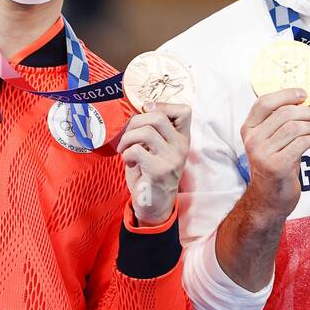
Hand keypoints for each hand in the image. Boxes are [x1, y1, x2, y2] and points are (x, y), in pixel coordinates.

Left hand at [117, 102, 190, 225]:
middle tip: (128, 135)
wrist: (155, 204)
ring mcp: (172, 159)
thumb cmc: (152, 174)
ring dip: (128, 138)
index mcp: (182, 139)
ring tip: (124, 149)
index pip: (184, 111)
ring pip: (146, 131)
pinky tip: (128, 161)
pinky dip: (126, 154)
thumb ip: (153, 132)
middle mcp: (180, 147)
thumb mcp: (158, 150)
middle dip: (135, 122)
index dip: (162, 105)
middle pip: (158, 117)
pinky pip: (137, 150)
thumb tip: (138, 112)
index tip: (146, 111)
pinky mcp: (160, 170)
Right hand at [239, 88, 309, 221]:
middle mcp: (252, 140)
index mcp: (248, 130)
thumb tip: (301, 100)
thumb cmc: (274, 164)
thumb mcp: (269, 141)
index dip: (285, 94)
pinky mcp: (277, 166)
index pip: (263, 102)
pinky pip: (301, 143)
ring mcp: (263, 154)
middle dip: (307, 113)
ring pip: (295, 127)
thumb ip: (278, 122)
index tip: (303, 94)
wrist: (269, 198)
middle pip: (285, 113)